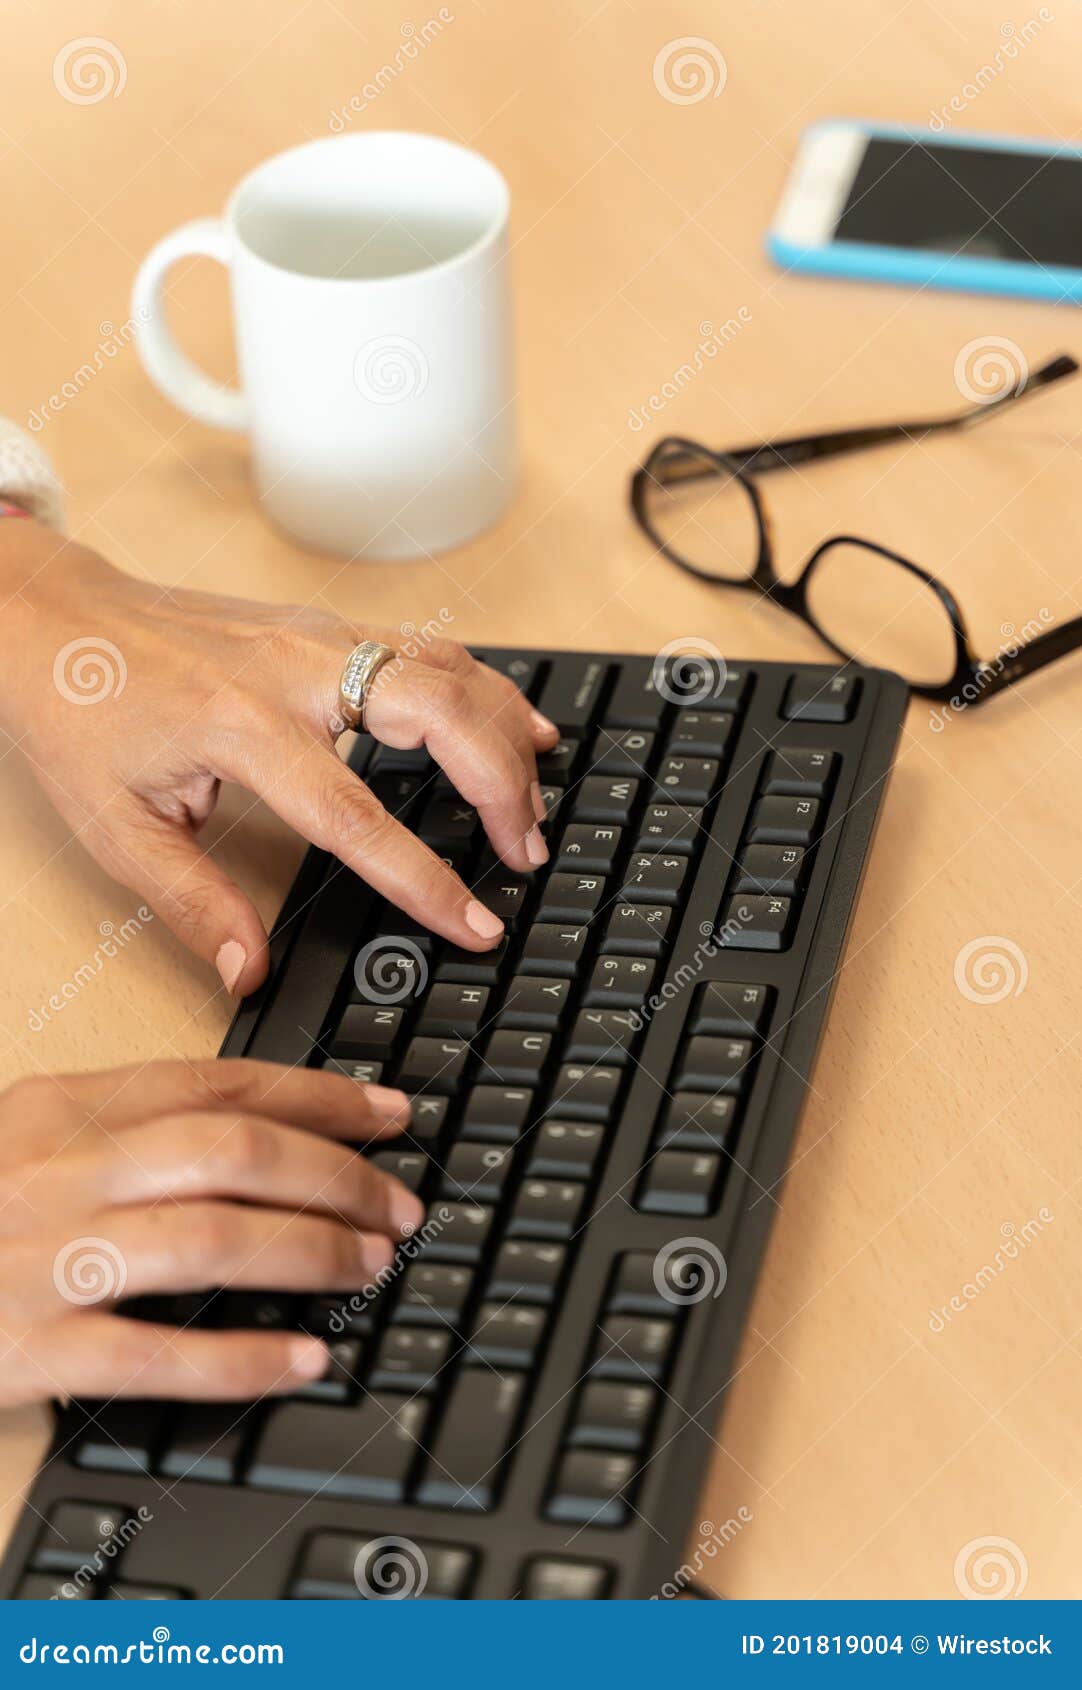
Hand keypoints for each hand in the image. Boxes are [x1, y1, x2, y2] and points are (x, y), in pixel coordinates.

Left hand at [0, 524, 558, 994]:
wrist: (51, 618)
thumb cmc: (78, 712)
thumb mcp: (116, 827)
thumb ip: (192, 904)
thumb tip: (249, 970)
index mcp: (241, 727)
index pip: (359, 817)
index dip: (427, 880)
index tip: (474, 923)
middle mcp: (293, 668)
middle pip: (439, 715)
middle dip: (500, 788)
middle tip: (527, 853)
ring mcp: (316, 634)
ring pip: (447, 667)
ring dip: (505, 731)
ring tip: (537, 798)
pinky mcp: (323, 623)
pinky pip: (427, 645)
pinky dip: (483, 684)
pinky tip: (514, 722)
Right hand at [0, 1059, 421, 1405]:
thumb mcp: (30, 1137)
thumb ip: (128, 1124)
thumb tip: (259, 1126)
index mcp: (64, 1105)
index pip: (220, 1083)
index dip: (322, 1094)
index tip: (392, 1112)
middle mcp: (60, 1169)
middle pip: (233, 1152)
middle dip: (337, 1174)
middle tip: (400, 1202)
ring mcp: (44, 1257)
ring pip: (211, 1238)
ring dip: (309, 1250)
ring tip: (368, 1265)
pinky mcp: (28, 1348)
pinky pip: (156, 1354)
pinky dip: (242, 1358)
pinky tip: (302, 1358)